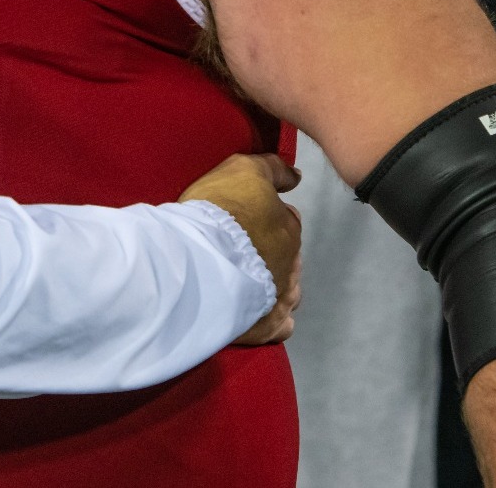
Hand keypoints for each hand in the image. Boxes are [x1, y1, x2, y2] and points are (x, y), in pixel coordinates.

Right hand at [179, 152, 301, 344]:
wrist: (198, 257)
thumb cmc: (221, 210)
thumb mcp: (244, 170)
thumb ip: (274, 169)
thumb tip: (297, 176)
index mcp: (288, 227)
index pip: (287, 219)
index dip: (267, 217)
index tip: (246, 218)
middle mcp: (291, 263)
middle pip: (288, 256)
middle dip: (271, 253)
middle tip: (241, 250)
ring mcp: (280, 297)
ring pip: (288, 292)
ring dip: (274, 286)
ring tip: (246, 282)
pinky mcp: (265, 326)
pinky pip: (279, 325)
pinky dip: (272, 319)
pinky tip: (255, 311)